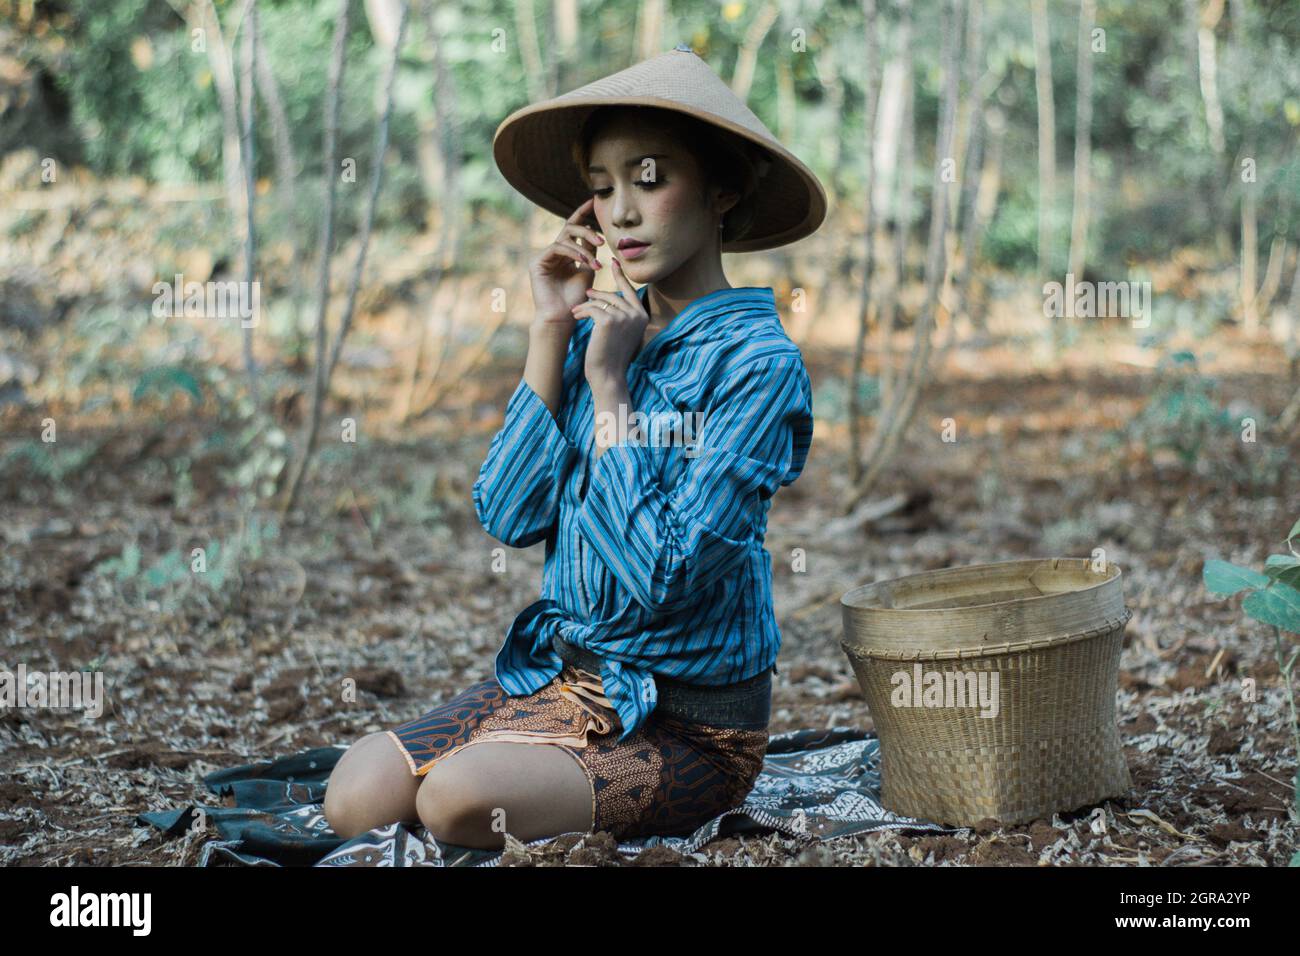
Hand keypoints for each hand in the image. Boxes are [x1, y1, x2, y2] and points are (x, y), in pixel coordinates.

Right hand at [528, 198, 604, 327]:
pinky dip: (572, 252)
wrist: (564, 316)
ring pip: (565, 238)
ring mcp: (544, 256)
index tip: (593, 202)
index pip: (573, 228)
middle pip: (569, 228)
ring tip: (594, 262)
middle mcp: (554, 252)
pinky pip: (557, 247)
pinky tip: (583, 261)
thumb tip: (596, 235)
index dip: (582, 213)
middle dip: (587, 231)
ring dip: (583, 247)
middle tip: (601, 241)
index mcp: (566, 253)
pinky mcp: (537, 262)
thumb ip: (590, 252)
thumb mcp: (588, 270)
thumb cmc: (577, 298)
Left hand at [574, 258, 649, 393]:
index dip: (621, 276)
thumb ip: (622, 315)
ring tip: (577, 311)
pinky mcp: (608, 321)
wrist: (608, 375)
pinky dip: (582, 311)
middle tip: (586, 295)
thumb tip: (610, 298)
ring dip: (586, 305)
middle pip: (613, 295)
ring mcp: (624, 317)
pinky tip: (576, 316)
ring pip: (600, 301)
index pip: (630, 291)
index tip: (613, 262)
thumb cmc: (612, 356)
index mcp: (643, 316)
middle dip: (597, 295)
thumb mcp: (622, 333)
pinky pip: (592, 308)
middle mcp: (636, 315)